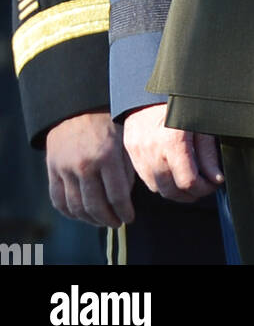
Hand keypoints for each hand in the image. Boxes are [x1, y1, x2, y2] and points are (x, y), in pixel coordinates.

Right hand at [46, 111, 135, 227]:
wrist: (78, 103)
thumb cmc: (107, 120)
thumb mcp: (125, 137)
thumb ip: (128, 167)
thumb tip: (126, 196)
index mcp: (107, 155)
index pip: (117, 196)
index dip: (125, 212)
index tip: (129, 218)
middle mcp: (85, 164)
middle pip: (96, 206)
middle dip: (108, 220)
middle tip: (116, 222)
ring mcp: (65, 168)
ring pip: (76, 207)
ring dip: (90, 220)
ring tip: (101, 221)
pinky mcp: (52, 169)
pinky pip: (58, 200)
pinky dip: (69, 213)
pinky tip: (80, 214)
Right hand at [123, 103, 222, 203]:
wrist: (154, 83)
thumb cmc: (182, 98)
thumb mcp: (202, 122)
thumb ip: (208, 154)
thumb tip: (215, 179)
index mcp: (173, 140)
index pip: (188, 181)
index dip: (203, 188)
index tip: (212, 184)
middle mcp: (152, 148)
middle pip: (171, 190)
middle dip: (190, 194)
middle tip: (202, 187)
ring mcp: (138, 150)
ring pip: (156, 187)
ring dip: (173, 190)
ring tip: (187, 181)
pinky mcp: (130, 149)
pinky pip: (144, 176)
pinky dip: (158, 180)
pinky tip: (170, 172)